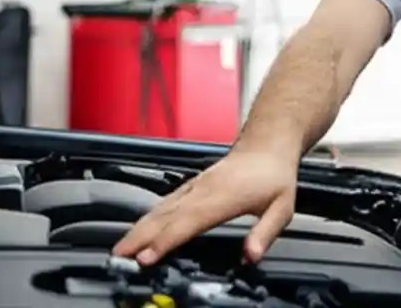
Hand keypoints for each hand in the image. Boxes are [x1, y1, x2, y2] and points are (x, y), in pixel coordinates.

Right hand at [112, 147, 297, 265]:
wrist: (267, 144)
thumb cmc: (274, 176)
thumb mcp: (282, 207)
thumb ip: (265, 232)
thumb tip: (252, 255)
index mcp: (223, 198)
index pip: (188, 223)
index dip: (166, 241)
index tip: (147, 256)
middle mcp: (203, 191)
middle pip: (165, 216)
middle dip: (140, 237)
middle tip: (118, 255)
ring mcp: (195, 187)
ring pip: (161, 209)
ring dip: (139, 228)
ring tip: (120, 246)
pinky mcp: (193, 185)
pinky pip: (166, 202)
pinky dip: (148, 216)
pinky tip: (139, 227)